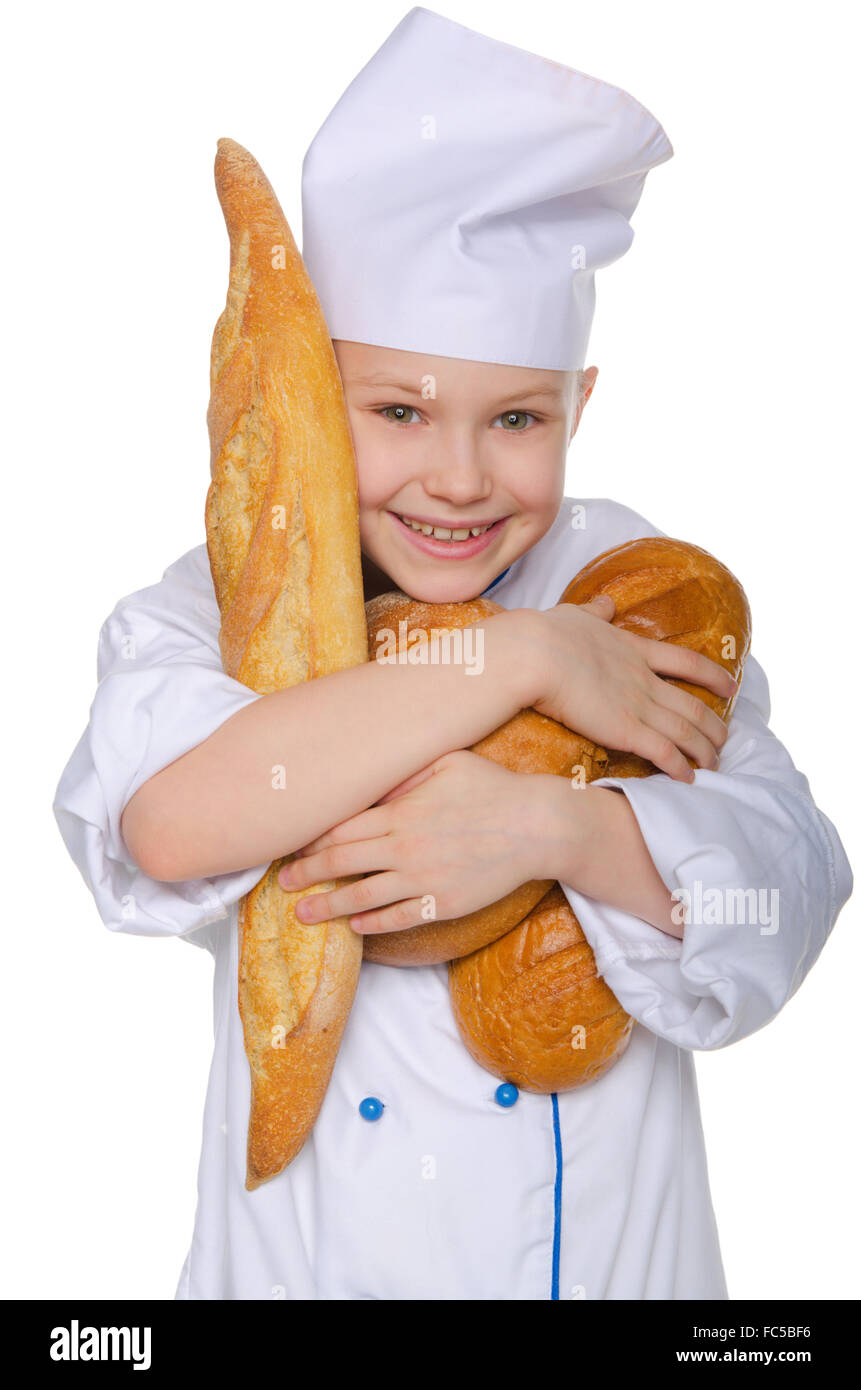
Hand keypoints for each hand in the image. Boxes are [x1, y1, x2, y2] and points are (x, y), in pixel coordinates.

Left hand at [276, 750, 546, 933]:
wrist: (537, 826)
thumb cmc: (492, 787)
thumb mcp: (446, 762)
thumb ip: (403, 774)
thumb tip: (369, 780)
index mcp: (400, 812)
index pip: (341, 829)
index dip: (311, 840)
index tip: (291, 847)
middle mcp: (404, 848)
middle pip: (340, 864)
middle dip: (306, 874)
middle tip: (283, 883)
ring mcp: (422, 879)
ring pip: (362, 898)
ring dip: (329, 907)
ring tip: (304, 915)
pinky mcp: (442, 903)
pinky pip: (398, 918)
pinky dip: (372, 924)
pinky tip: (355, 927)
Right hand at [522, 597, 737, 782]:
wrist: (536, 654)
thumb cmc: (547, 634)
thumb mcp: (576, 614)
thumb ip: (595, 612)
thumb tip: (606, 603)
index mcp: (635, 651)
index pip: (686, 663)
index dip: (713, 676)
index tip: (731, 686)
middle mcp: (644, 680)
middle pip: (693, 705)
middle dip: (713, 725)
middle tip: (725, 738)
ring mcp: (638, 706)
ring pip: (685, 732)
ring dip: (704, 750)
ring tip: (715, 764)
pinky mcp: (626, 730)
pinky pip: (664, 753)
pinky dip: (680, 767)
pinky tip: (689, 779)